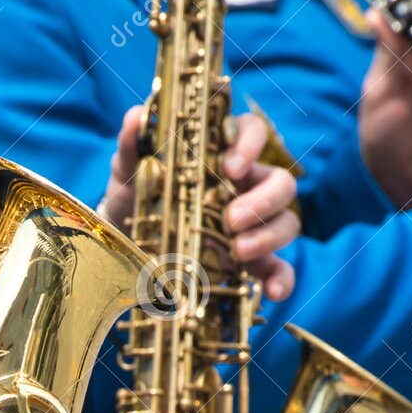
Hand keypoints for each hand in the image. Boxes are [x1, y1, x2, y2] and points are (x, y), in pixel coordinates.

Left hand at [100, 106, 298, 300]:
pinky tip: (271, 294)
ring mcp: (253, 226)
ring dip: (269, 236)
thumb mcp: (129, 173)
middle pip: (281, 182)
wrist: (123, 243)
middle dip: (262, 199)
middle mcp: (246, 187)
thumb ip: (132, 146)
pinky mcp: (252, 262)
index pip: (253, 133)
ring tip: (238, 251)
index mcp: (222, 156)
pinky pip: (280, 270)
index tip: (231, 167)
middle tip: (231, 219)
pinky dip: (282, 280)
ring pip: (287, 221)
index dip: (250, 144)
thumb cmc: (136, 196)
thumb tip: (136, 118)